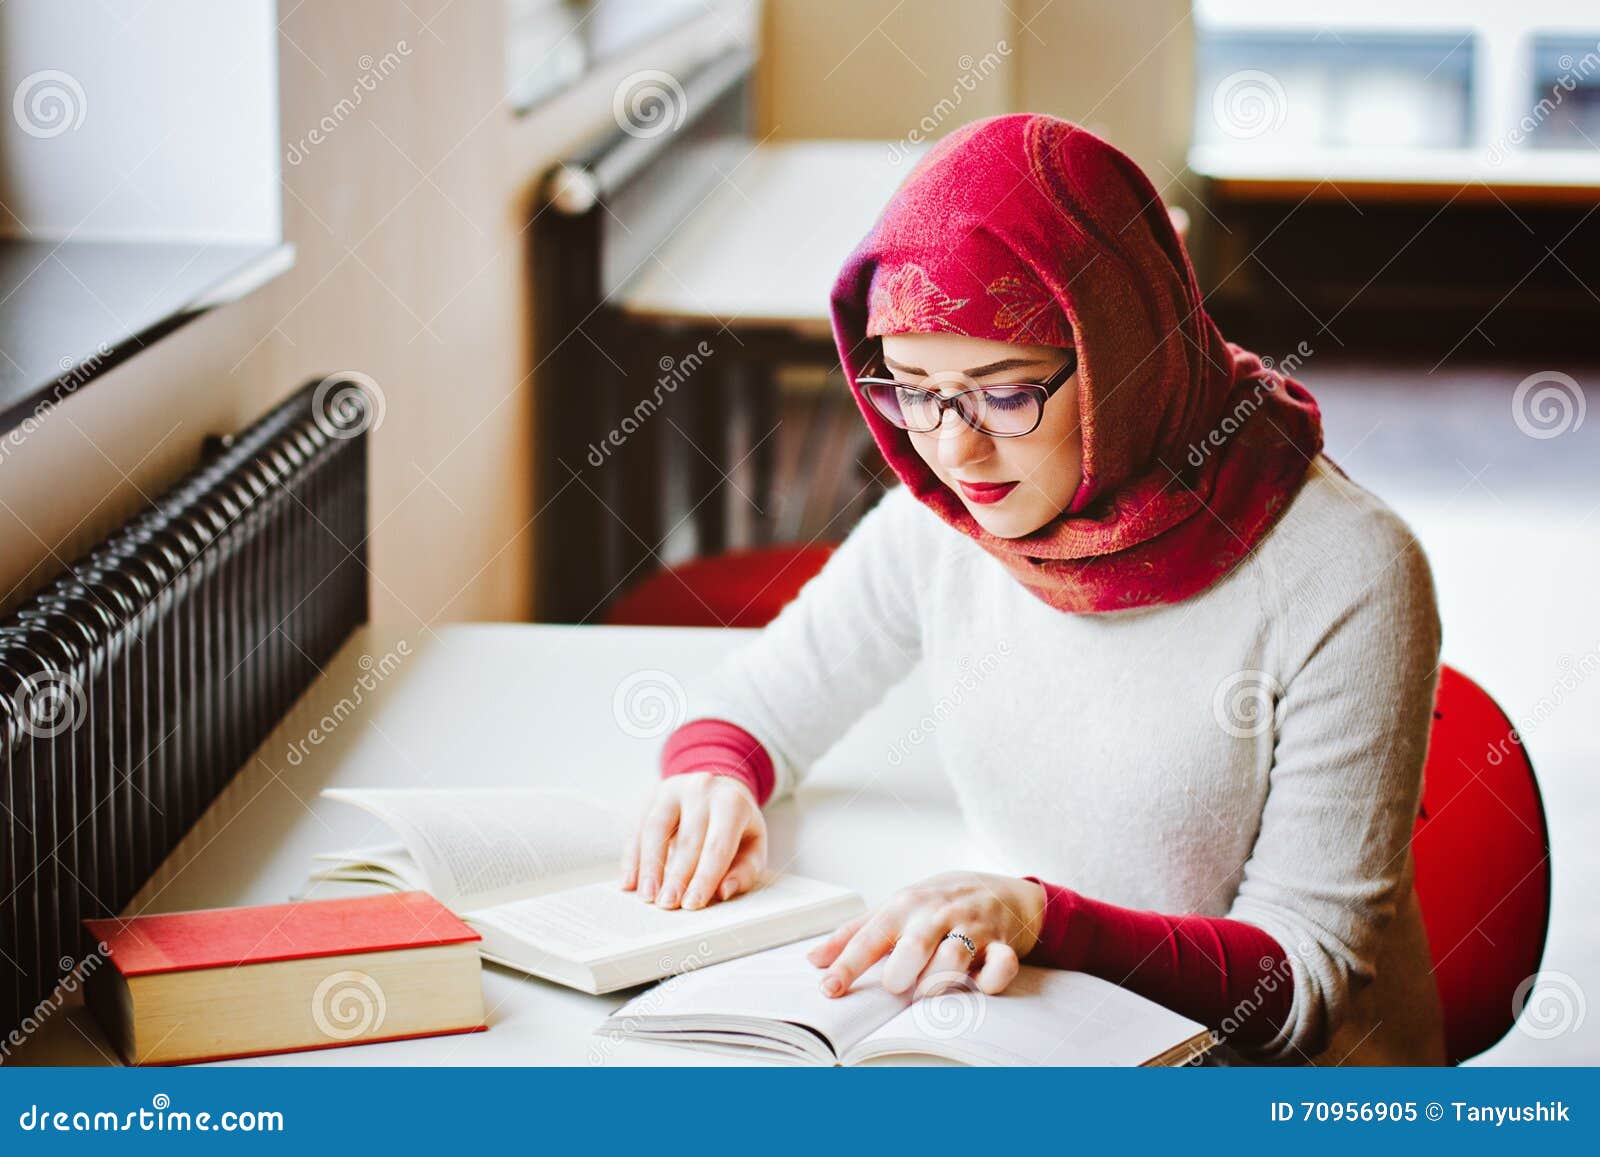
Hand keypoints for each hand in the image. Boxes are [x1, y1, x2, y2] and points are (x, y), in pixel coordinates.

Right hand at [619, 772, 766, 909]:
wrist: (719, 789)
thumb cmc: (737, 825)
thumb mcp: (753, 845)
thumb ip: (744, 871)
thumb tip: (723, 892)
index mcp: (732, 803)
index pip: (717, 846)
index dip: (704, 877)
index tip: (692, 904)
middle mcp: (702, 790)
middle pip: (687, 839)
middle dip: (676, 876)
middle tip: (667, 905)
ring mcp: (674, 789)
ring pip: (655, 829)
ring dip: (649, 867)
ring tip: (647, 896)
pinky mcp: (652, 796)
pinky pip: (637, 828)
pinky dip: (632, 858)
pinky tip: (629, 882)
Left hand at [807, 871, 1046, 997]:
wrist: (1001, 889)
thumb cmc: (938, 903)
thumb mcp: (895, 908)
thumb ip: (855, 934)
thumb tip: (812, 960)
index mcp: (905, 906)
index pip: (870, 936)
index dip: (847, 965)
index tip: (828, 989)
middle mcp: (936, 915)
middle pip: (915, 944)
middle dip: (901, 970)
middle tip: (895, 986)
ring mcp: (973, 928)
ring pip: (956, 955)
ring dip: (940, 978)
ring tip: (929, 989)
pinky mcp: (1004, 944)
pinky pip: (1001, 965)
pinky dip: (992, 979)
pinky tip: (979, 985)